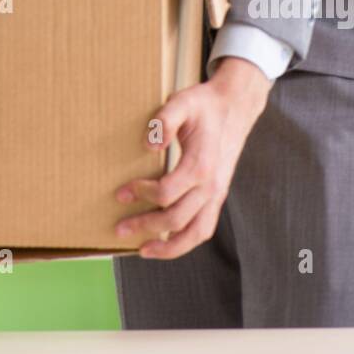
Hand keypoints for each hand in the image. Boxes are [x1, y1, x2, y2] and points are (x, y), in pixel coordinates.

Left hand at [113, 56, 271, 258]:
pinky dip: (186, 241)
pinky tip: (167, 242)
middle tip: (119, 228)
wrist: (235, 107)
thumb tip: (148, 144)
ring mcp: (216, 194)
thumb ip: (164, 120)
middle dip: (145, 226)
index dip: (140, 194)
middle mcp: (210, 186)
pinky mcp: (218, 196)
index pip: (165, 193)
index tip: (121, 192)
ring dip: (168, 247)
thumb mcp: (182, 102)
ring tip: (143, 250)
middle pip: (176, 219)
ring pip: (196, 233)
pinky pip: (204, 228)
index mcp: (200, 165)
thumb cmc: (203, 105)